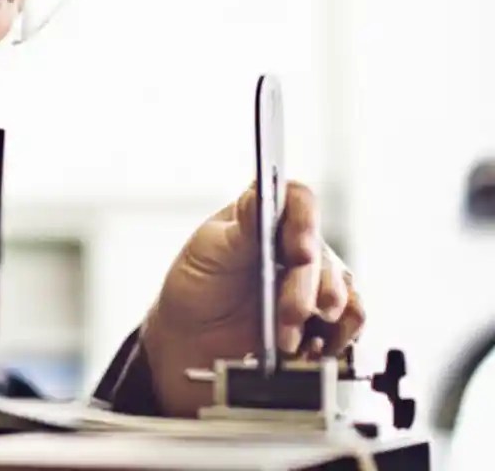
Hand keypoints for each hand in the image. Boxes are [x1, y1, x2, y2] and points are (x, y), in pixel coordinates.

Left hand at [140, 181, 365, 416]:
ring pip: (341, 288)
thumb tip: (261, 196)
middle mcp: (295, 244)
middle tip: (289, 314)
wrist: (192, 338)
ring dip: (322, 315)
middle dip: (306, 288)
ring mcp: (312, 279)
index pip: (298, 201)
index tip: (300, 253)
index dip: (305, 222)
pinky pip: (350, 320)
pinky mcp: (321, 315)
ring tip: (289, 339)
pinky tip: (314, 347)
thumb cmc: (197, 285)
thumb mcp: (209, 250)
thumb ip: (240, 227)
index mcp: (265, 216)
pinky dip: (339, 335)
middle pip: (321, 253)